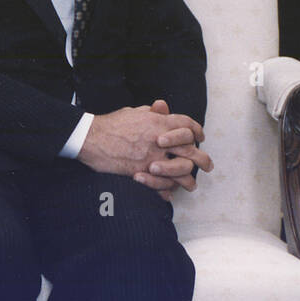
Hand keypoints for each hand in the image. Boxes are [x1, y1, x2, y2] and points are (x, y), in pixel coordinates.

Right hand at [78, 100, 212, 199]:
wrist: (92, 137)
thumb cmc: (112, 123)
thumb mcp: (134, 112)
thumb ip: (152, 112)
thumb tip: (162, 107)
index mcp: (160, 122)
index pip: (187, 125)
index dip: (197, 131)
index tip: (201, 137)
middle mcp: (160, 139)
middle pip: (191, 149)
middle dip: (202, 159)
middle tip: (207, 166)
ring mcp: (152, 157)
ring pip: (180, 170)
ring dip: (188, 180)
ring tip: (191, 186)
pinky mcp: (142, 172)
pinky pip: (162, 184)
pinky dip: (167, 190)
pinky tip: (170, 193)